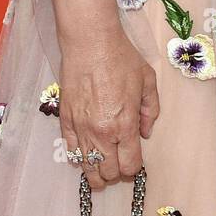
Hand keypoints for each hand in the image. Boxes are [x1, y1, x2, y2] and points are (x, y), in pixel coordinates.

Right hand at [59, 31, 160, 190]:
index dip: (134, 167)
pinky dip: (79, 158)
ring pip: (87, 168)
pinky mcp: (65, 121)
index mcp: (125, 125)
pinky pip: (70, 152)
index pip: (129, 165)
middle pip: (108, 172)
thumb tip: (145, 133)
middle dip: (116, 171)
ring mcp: (81, 129)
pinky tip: (85, 155)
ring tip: (102, 169)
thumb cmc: (121, 58)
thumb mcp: (147, 81)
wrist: (90, 43)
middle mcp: (102, 133)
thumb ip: (150, 111)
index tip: (135, 159)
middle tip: (120, 160)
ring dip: (96, 172)